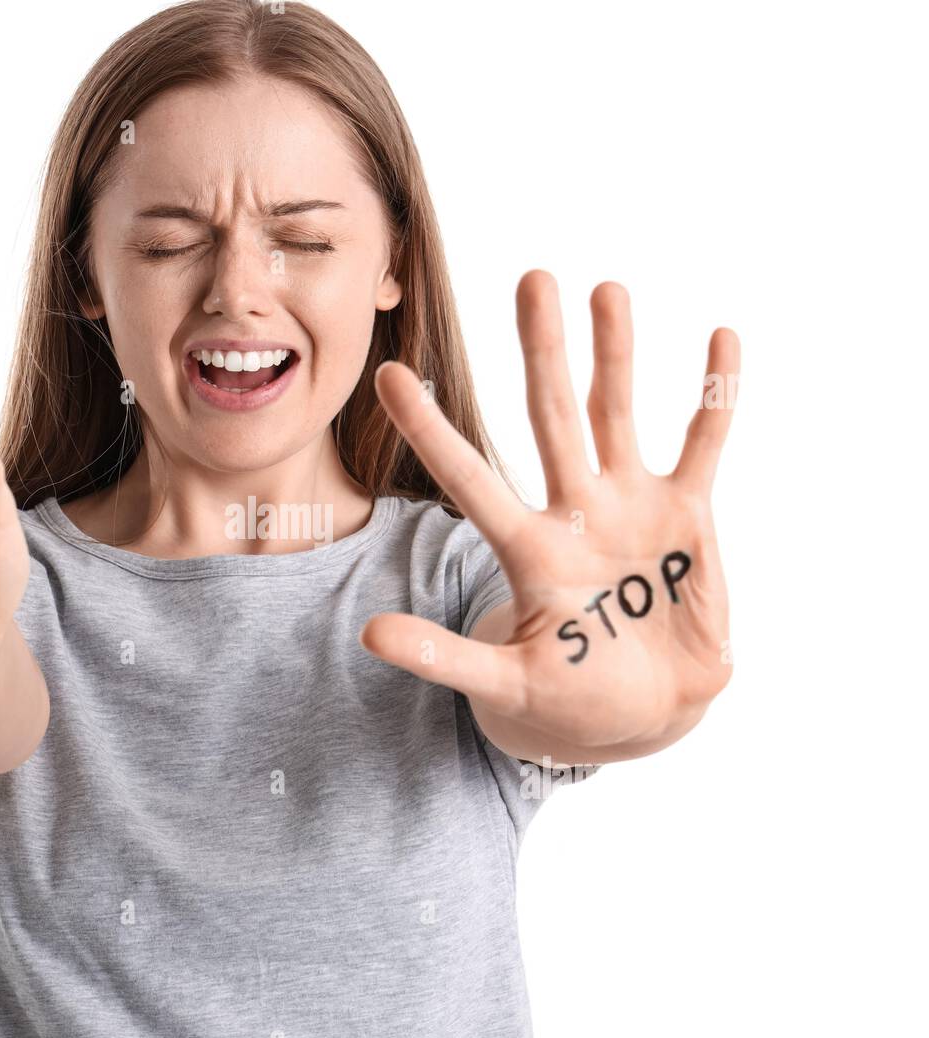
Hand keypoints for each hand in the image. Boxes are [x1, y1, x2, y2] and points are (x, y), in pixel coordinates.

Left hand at [359, 270, 738, 764]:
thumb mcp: (502, 680)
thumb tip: (365, 634)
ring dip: (616, 354)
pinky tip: (720, 338)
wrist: (644, 710)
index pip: (469, 478)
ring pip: (619, 414)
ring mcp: (631, 506)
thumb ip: (442, 657)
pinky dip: (715, 395)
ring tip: (606, 288)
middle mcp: (574, 510)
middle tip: (532, 279)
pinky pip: (703, 443)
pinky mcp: (688, 514)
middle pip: (552, 419)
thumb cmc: (565, 695)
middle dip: (543, 353)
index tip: (389, 374)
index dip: (430, 430)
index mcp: (527, 549)